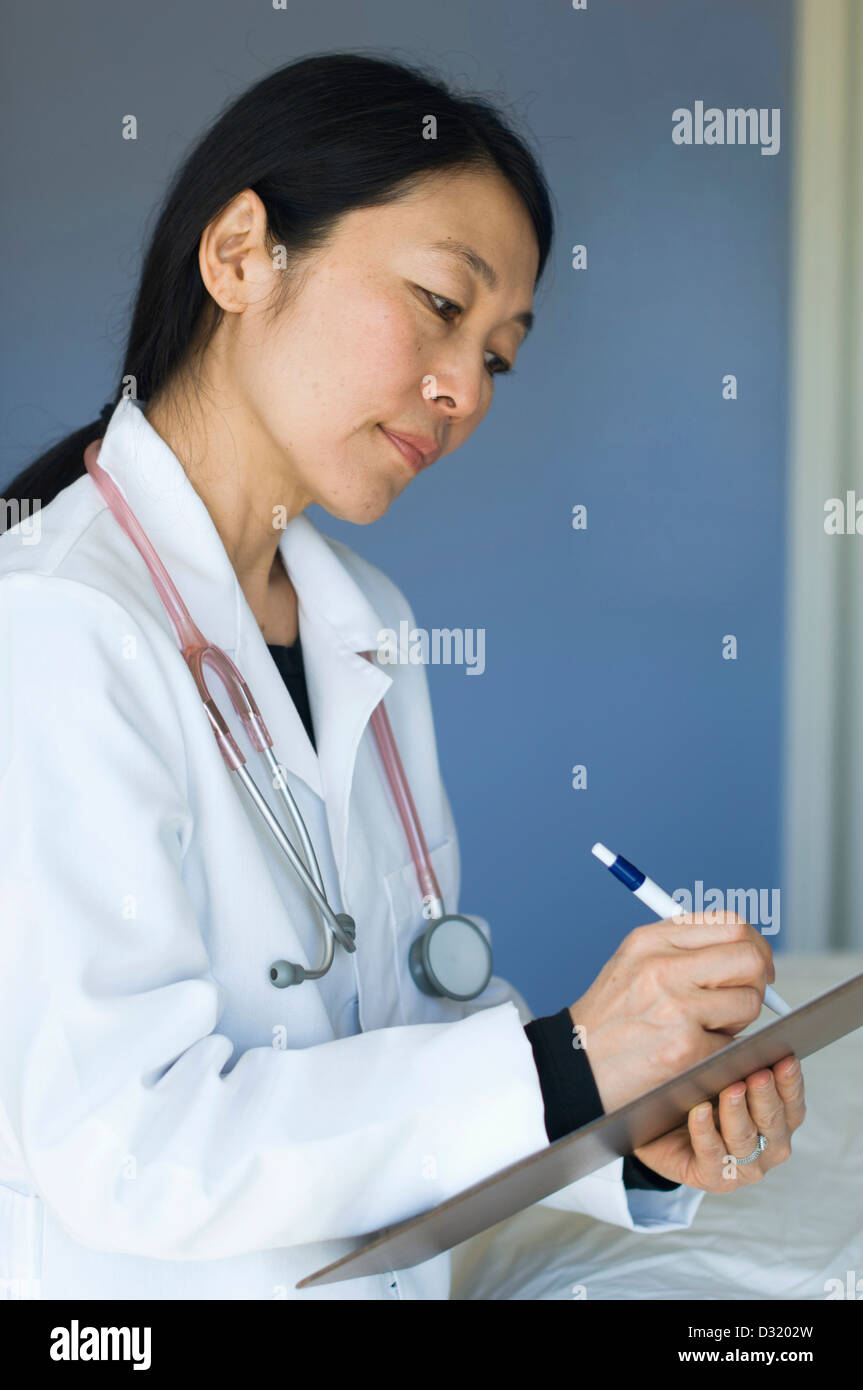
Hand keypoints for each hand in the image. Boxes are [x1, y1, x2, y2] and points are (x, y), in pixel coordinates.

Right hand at [569, 913, 774, 1112]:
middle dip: (759, 979)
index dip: (753, 944)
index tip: (756, 964)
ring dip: (738, 1020)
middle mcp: (662, 967)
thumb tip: (746, 948)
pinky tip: (693, 1053)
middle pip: (749, 957)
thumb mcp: (633, 964)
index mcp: (651, 940)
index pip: (729, 924)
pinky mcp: (686, 1048)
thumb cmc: (610, 1020)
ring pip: (749, 1002)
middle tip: (746, 996)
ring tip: (706, 1029)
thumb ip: (683, 949)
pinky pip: (734, 1043)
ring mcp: (676, 1007)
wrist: (576, 1069)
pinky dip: (722, 1051)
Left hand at [631, 1054, 805, 1189]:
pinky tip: (698, 1111)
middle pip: (772, 1123)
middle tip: (757, 1073)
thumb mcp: (721, 1077)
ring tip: (730, 1089)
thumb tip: (746, 1043)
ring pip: (745, 1140)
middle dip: (765, 1096)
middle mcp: (767, 1149)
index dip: (791, 1083)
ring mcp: (743, 1168)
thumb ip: (739, 1065)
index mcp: (778, 1124)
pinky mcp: (713, 1179)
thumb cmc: (697, 1100)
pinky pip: (711, 1154)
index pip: (792, 1105)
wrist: (659, 1133)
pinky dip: (705, 1132)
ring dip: (738, 1113)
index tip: (785, 1059)